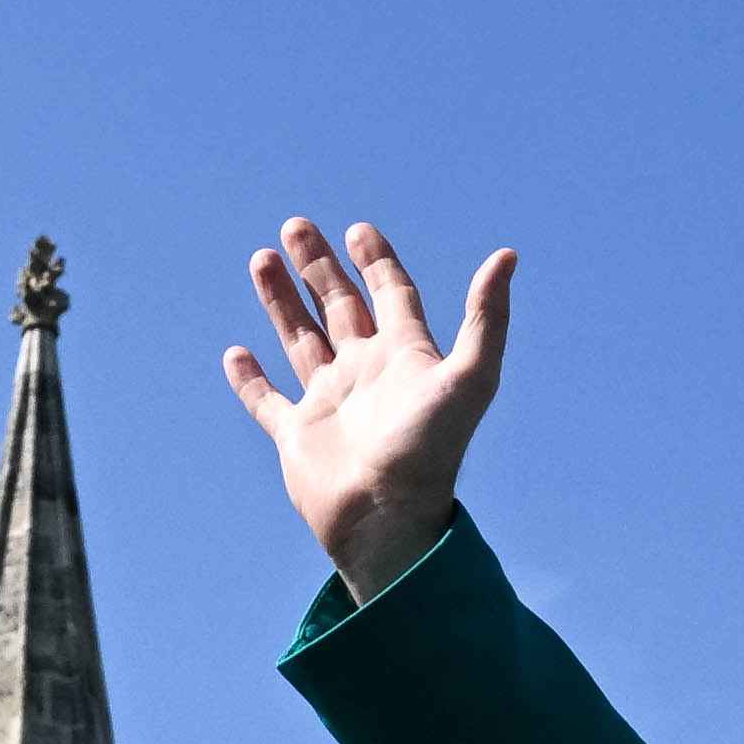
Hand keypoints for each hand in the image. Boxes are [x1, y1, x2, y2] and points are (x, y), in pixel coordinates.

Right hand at [221, 221, 512, 600]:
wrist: (388, 517)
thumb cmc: (431, 449)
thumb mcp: (471, 376)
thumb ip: (485, 316)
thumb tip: (507, 256)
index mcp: (405, 356)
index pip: (391, 295)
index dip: (377, 262)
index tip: (358, 230)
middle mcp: (366, 374)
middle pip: (339, 306)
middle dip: (319, 266)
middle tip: (296, 225)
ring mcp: (329, 404)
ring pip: (301, 339)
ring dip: (282, 301)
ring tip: (262, 258)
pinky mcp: (296, 435)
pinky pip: (266, 401)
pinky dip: (250, 378)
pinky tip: (236, 351)